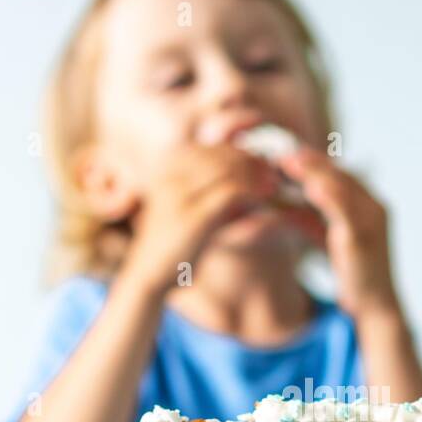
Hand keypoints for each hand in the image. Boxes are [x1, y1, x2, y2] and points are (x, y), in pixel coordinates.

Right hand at [121, 144, 278, 291]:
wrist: (148, 274)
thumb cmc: (172, 241)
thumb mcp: (184, 206)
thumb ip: (204, 187)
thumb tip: (240, 172)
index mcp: (166, 167)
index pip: (209, 148)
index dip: (238, 152)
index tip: (259, 162)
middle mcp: (170, 174)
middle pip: (221, 155)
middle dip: (250, 161)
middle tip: (272, 172)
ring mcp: (180, 194)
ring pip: (229, 170)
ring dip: (255, 175)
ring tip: (272, 185)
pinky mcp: (194, 216)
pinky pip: (231, 193)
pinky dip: (251, 193)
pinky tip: (263, 200)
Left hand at [277, 147, 401, 321]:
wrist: (374, 307)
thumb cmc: (353, 274)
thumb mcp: (329, 238)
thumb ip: (312, 216)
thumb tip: (284, 198)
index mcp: (370, 205)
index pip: (340, 173)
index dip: (314, 162)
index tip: (287, 153)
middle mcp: (375, 207)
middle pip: (340, 173)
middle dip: (311, 161)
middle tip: (282, 150)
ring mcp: (372, 220)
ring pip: (341, 185)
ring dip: (314, 170)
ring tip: (288, 161)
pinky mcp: (364, 237)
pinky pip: (344, 209)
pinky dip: (326, 194)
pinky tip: (308, 185)